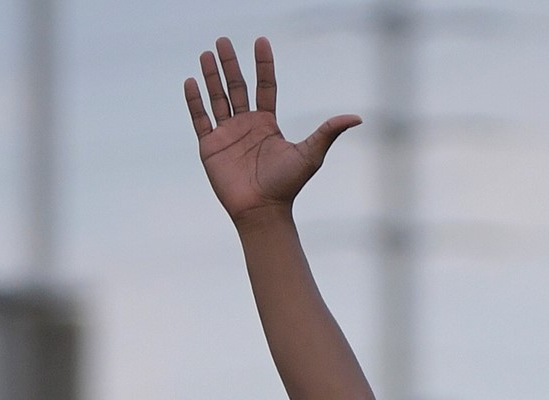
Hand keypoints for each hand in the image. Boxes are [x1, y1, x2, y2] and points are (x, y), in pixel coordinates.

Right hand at [184, 37, 359, 225]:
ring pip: (217, 98)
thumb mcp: (310, 154)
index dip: (263, 64)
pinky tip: (190, 81)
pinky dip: (194, 101)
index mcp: (268, 124)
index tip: (260, 41)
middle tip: (222, 40)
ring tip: (206, 53)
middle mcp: (246, 125)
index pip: (265, 86)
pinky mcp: (210, 146)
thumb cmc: (287, 185)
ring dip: (211, 76)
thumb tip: (357, 117)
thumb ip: (328, 132)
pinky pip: (200, 118)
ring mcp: (227, 134)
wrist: (262, 210)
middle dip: (229, 64)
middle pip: (236, 86)